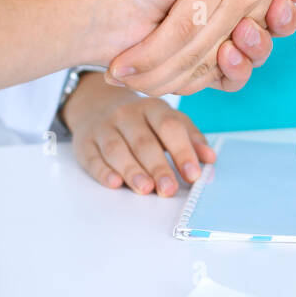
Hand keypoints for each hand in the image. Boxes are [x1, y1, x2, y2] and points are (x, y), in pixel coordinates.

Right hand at [63, 73, 212, 194]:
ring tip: (145, 189)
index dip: (182, 151)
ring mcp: (104, 128)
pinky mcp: (85, 143)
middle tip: (169, 189)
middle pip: (143, 142)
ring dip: (131, 170)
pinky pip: (92, 157)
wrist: (98, 107)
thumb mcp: (170, 123)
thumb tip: (210, 159)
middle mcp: (127, 114)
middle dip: (158, 167)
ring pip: (117, 149)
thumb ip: (191, 140)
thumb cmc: (144, 123)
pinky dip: (102, 171)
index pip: (169, 127)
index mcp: (153, 108)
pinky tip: (114, 183)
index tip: (193, 175)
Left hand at [86, 0, 295, 89]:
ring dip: (258, 48)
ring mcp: (204, 40)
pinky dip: (233, 72)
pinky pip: (227, 79)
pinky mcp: (193, 69)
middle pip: (267, 25)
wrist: (110, 5)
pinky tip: (230, 57)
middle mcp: (215, 9)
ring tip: (244, 36)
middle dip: (279, 21)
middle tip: (276, 11)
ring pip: (252, 54)